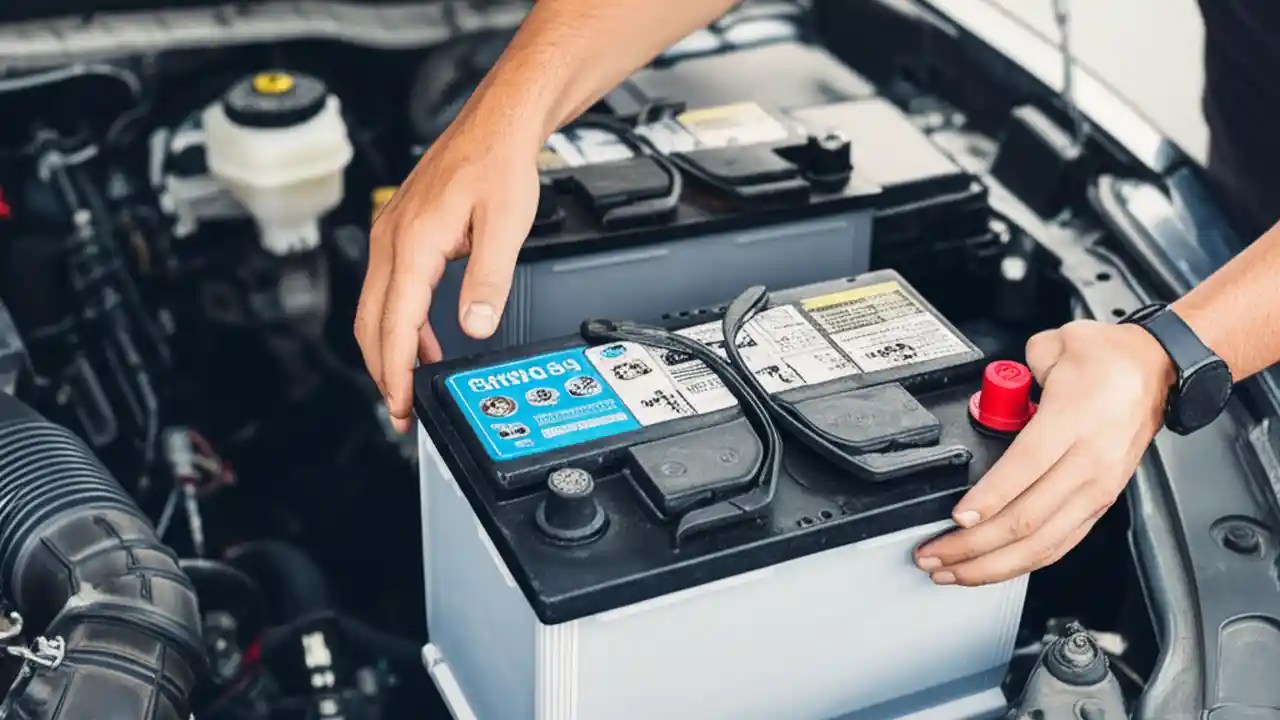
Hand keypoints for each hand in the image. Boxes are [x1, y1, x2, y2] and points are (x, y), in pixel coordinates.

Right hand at [354, 105, 541, 432]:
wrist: (496, 124)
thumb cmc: (499, 165)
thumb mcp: (506, 227)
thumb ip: (488, 281)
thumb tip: (474, 327)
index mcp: (414, 242)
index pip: (395, 324)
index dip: (397, 372)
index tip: (403, 405)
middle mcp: (392, 239)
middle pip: (372, 323)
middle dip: (384, 371)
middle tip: (402, 410)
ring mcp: (391, 234)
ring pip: (376, 308)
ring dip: (391, 349)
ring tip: (414, 383)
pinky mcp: (400, 232)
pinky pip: (389, 288)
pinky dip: (401, 322)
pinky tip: (424, 338)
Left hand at [913, 320, 1174, 585]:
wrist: (1158, 369)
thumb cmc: (1110, 357)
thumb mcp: (1057, 344)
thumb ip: (1013, 371)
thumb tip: (988, 396)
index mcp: (1073, 421)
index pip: (1025, 469)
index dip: (988, 499)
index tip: (956, 518)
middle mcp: (1089, 462)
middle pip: (1028, 519)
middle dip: (974, 545)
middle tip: (934, 555)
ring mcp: (1098, 489)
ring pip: (1044, 543)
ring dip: (993, 564)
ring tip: (952, 572)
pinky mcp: (1102, 503)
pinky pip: (1060, 543)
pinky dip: (1024, 563)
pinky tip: (993, 569)